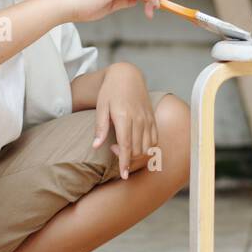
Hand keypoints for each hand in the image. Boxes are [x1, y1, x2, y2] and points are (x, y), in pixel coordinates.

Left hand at [92, 63, 157, 179]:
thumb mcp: (101, 107)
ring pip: (148, 147)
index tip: (124, 175)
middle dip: (128, 159)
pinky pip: (155, 139)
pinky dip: (148, 148)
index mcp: (124, 117)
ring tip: (125, 150)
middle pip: (138, 149)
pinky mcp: (153, 119)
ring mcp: (148, 119)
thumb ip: (100, 127)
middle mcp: (139, 119)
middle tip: (114, 153)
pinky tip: (138, 147)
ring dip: (138, 155)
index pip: (126, 146)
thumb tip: (96, 146)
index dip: (125, 162)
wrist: (127, 75)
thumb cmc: (111, 91)